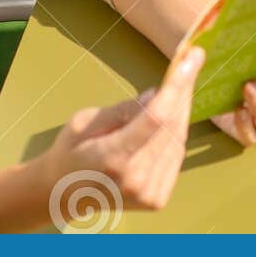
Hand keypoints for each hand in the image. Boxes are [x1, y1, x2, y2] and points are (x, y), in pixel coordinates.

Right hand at [43, 46, 204, 220]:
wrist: (64, 194)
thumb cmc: (70, 151)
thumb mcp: (85, 121)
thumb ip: (123, 109)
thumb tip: (157, 94)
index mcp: (114, 158)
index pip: (155, 118)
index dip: (177, 86)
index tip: (192, 57)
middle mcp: (136, 180)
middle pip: (172, 126)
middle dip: (184, 89)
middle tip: (191, 59)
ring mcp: (149, 194)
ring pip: (178, 139)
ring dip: (181, 108)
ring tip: (179, 84)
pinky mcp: (157, 199)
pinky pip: (176, 154)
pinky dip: (176, 130)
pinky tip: (170, 115)